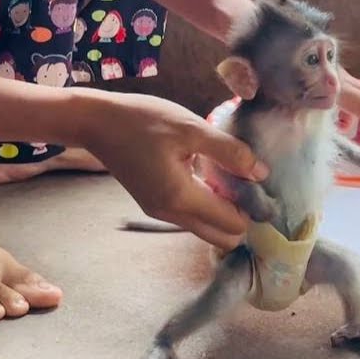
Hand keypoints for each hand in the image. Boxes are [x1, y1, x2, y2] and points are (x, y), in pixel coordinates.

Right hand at [84, 93, 267, 248]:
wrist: (96, 122)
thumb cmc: (142, 120)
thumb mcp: (191, 128)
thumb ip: (229, 152)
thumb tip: (261, 173)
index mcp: (181, 198)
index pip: (232, 224)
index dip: (253, 210)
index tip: (263, 186)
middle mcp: (170, 213)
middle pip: (220, 237)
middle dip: (242, 220)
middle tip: (252, 188)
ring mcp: (160, 211)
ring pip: (205, 228)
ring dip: (223, 212)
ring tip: (234, 179)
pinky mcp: (154, 203)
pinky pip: (190, 216)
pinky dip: (206, 205)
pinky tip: (212, 178)